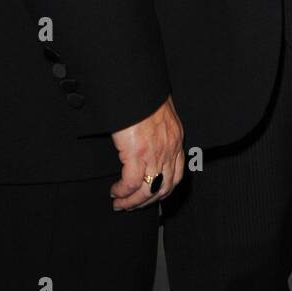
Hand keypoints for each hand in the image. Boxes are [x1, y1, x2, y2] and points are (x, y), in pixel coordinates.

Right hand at [110, 94, 184, 211]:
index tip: (151, 197)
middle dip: (145, 201)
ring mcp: (154, 153)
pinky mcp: (137, 153)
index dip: (163, 190)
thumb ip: (157, 129)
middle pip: (162, 188)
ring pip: (146, 190)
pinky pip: (130, 183)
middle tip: (131, 206)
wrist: (137, 84)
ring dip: (132, 202)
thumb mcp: (159, 113)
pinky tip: (115, 192)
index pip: (176, 174)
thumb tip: (148, 138)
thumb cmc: (144, 94)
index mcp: (175, 139)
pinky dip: (122, 192)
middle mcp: (169, 149)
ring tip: (120, 203)